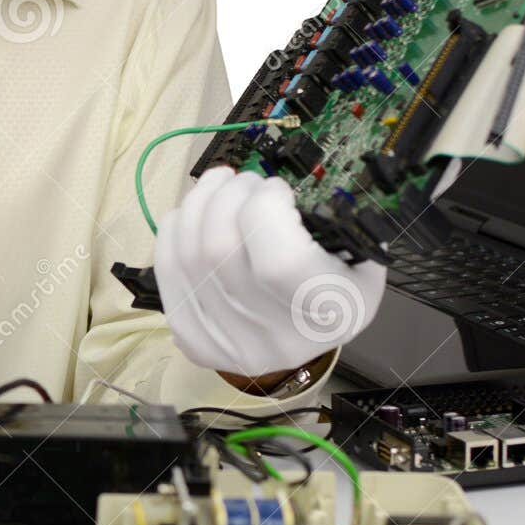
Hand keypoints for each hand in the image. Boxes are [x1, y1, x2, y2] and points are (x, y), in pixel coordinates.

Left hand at [154, 166, 385, 376]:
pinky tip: (195, 213)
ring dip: (199, 202)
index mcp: (331, 315)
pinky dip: (176, 228)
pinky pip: (167, 269)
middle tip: (244, 181)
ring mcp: (228, 343)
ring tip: (219, 185)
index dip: (266, 208)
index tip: (276, 189)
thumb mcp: (357, 257)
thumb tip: (269, 185)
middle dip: (227, 196)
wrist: (306, 337)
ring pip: (187, 253)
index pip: (279, 260)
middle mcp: (276, 338)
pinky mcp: (194, 338)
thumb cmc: (336, 286)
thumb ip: (323, 222)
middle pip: (220, 249)